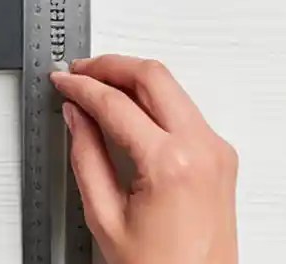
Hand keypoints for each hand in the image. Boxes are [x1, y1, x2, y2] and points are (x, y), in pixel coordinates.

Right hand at [50, 55, 237, 263]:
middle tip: (81, 72)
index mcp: (170, 164)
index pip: (116, 104)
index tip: (63, 82)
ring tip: (99, 88)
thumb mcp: (106, 218)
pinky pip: (185, 111)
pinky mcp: (222, 157)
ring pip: (172, 88)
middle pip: (153, 76)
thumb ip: (87, 157)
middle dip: (112, 66)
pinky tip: (129, 109)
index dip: (82, 87)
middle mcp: (202, 148)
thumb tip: (77, 117)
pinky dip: (154, 101)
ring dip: (134, 80)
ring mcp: (217, 150)